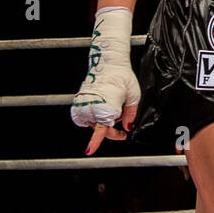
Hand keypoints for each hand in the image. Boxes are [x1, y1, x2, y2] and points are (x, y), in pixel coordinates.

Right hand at [71, 9, 140, 154]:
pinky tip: (100, 109)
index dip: (106, 138)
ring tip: (110, 110)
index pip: (103, 128)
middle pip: (99, 128)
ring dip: (99, 122)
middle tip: (121, 128)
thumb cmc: (122, 76)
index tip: (91, 150)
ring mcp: (84, 103)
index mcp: (107, 105)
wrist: (107, 62)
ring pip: (91, 123)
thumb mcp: (134, 95)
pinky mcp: (79, 100)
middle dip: (110, 130)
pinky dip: (91, 117)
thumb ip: (130, 114)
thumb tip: (127, 127)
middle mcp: (93, 105)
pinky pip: (82, 117)